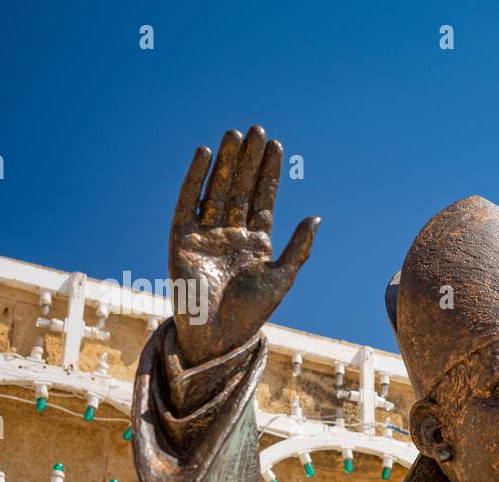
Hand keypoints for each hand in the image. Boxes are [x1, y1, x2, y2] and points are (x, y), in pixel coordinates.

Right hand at [169, 126, 319, 365]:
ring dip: (225, 162)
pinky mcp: (182, 237)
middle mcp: (232, 234)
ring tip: (234, 134)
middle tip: (255, 129)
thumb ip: (298, 247)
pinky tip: (204, 154)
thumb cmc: (251, 313)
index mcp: (257, 243)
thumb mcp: (281, 277)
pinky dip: (195, 178)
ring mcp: (207, 234)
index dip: (269, 174)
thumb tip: (316, 217)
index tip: (275, 146)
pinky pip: (188, 201)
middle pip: (241, 188)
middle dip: (248, 160)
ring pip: (217, 189)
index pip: (263, 199)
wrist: (217, 335)